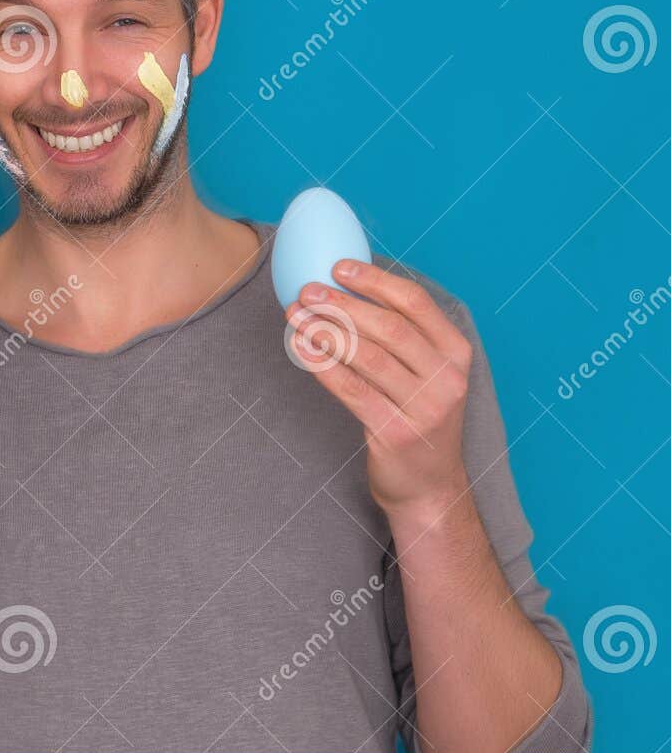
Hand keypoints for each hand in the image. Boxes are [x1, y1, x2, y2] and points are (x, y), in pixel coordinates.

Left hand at [287, 258, 473, 519]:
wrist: (430, 486)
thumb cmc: (418, 416)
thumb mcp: (425, 372)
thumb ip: (400, 334)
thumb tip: (346, 286)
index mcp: (456, 353)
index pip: (415, 303)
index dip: (375, 281)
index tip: (338, 266)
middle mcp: (446, 378)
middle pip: (389, 327)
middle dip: (343, 304)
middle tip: (307, 290)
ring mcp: (424, 408)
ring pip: (368, 357)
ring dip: (326, 331)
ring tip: (295, 315)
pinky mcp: (396, 433)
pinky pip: (352, 390)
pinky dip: (323, 366)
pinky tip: (300, 348)